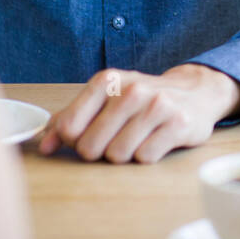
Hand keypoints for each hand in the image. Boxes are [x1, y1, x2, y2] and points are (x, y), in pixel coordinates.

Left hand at [38, 64, 239, 163]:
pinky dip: (148, 155)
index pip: (69, 127)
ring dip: (125, 155)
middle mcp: (131, 89)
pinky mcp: (179, 123)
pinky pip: (146, 158)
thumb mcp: (105, 99)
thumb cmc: (142, 100)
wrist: (195, 91)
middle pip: (90, 147)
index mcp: (107, 80)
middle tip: (116, 139)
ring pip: (118, 155)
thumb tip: (44, 146)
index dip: (74, 141)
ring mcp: (158, 105)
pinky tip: (157, 140)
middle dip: (100, 152)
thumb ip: (70, 120)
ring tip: (138, 138)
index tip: (88, 135)